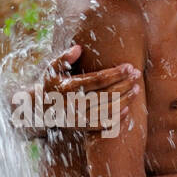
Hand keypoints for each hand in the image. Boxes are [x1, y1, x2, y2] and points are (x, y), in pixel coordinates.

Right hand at [11, 45, 141, 136]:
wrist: (38, 111)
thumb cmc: (50, 85)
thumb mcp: (52, 70)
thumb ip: (64, 58)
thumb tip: (78, 48)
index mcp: (68, 87)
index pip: (98, 79)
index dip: (115, 73)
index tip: (129, 67)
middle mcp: (73, 104)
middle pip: (106, 94)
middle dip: (124, 84)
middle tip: (137, 75)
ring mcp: (77, 118)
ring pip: (106, 110)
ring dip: (124, 100)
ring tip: (136, 90)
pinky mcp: (79, 128)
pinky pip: (101, 125)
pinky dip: (115, 119)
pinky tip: (127, 110)